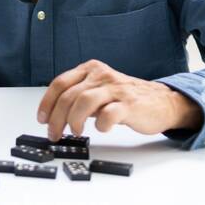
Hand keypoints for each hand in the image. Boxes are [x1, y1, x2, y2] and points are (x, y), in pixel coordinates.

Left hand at [37, 60, 202, 139]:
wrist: (163, 102)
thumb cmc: (126, 99)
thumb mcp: (98, 91)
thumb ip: (78, 97)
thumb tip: (54, 115)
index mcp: (91, 69)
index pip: (59, 84)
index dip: (46, 103)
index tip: (42, 120)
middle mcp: (101, 75)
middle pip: (68, 96)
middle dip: (57, 118)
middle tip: (55, 134)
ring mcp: (116, 89)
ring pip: (83, 101)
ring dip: (74, 120)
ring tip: (76, 132)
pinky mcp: (129, 104)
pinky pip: (108, 114)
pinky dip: (100, 124)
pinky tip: (101, 129)